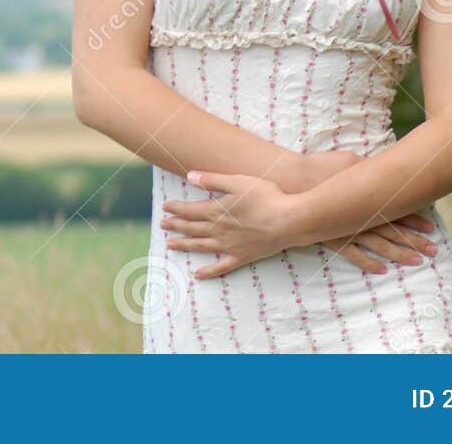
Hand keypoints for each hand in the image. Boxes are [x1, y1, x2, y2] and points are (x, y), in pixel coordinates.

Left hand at [161, 170, 299, 279]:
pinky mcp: (242, 257)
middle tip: (162, 225)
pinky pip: (221, 266)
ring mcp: (230, 246)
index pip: (190, 210)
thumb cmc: (266, 197)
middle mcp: (219, 230)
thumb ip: (212, 180)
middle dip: (175, 226)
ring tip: (170, 245)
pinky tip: (198, 274)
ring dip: (184, 245)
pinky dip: (208, 271)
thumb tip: (189, 176)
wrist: (289, 221)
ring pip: (200, 246)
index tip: (165, 207)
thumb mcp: (237, 181)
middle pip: (192, 228)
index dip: (176, 208)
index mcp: (217, 210)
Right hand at [296, 150, 439, 274]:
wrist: (290, 182)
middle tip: (434, 251)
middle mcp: (360, 216)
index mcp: (366, 197)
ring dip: (399, 254)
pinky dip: (368, 263)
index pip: (397, 211)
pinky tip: (382, 270)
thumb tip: (386, 169)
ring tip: (417, 262)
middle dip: (415, 241)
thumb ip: (367, 168)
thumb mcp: (348, 161)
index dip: (415, 220)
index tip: (432, 228)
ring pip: (378, 245)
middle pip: (393, 231)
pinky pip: (353, 254)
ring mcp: (347, 229)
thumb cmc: (319, 168)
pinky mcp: (332, 238)